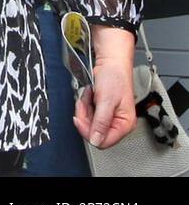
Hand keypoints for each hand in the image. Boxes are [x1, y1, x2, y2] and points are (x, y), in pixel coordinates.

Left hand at [74, 24, 136, 148]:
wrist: (110, 62)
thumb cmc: (114, 77)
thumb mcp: (106, 101)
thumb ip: (101, 122)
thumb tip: (96, 140)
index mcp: (125, 124)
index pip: (104, 141)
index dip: (89, 132)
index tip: (80, 119)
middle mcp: (118, 123)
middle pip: (94, 132)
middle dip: (85, 116)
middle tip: (85, 102)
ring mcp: (109, 117)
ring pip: (89, 122)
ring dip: (84, 108)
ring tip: (90, 95)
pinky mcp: (102, 110)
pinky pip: (88, 114)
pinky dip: (85, 104)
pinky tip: (89, 95)